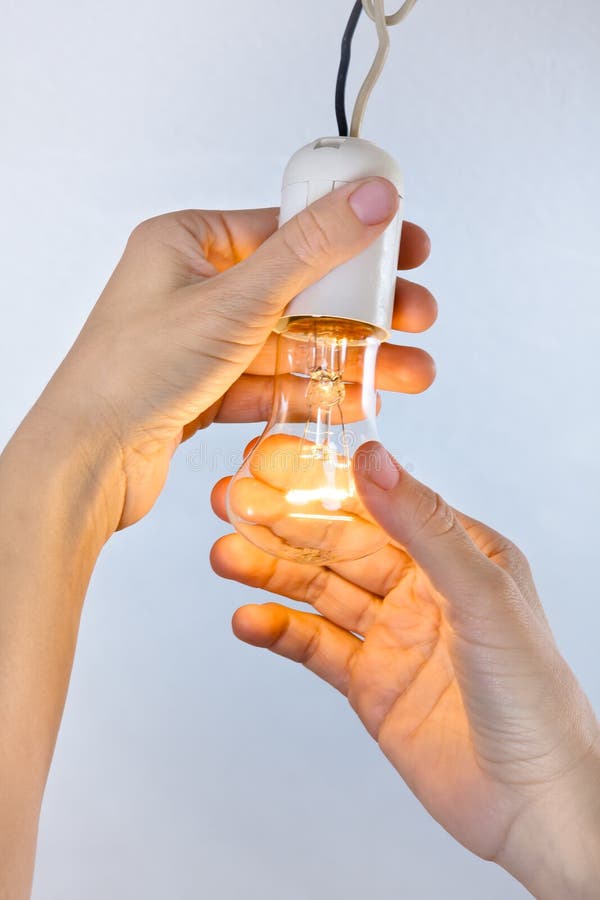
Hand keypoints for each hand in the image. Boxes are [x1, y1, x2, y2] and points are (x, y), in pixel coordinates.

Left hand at [32, 179, 434, 530]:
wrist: (87, 462)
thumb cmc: (133, 373)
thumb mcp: (236, 299)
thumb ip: (310, 250)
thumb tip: (368, 199)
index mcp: (188, 243)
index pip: (287, 228)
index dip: (353, 237)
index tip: (404, 247)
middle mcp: (194, 288)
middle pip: (299, 289)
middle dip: (364, 309)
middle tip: (417, 317)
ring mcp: (201, 341)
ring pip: (291, 342)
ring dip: (349, 356)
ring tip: (408, 371)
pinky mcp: (206, 389)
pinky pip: (271, 382)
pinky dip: (313, 390)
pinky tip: (358, 397)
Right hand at [210, 442, 599, 898]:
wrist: (533, 805)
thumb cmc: (533, 697)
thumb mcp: (481, 594)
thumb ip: (423, 526)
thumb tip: (373, 460)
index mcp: (458, 553)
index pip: (377, 504)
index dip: (321, 485)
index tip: (269, 466)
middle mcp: (422, 588)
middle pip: (339, 546)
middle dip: (283, 525)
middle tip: (229, 505)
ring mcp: (394, 635)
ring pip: (320, 591)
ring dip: (271, 572)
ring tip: (224, 556)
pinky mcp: (371, 683)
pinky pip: (316, 646)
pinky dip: (280, 631)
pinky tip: (248, 619)